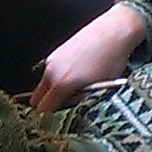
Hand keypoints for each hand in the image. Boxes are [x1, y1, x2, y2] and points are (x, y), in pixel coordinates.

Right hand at [25, 4, 146, 113]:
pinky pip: (50, 72)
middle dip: (47, 105)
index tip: (58, 120)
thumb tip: (70, 109)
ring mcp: (52, 60)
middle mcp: (52, 71)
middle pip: (36, 98)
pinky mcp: (57, 52)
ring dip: (53, 90)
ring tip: (75, 88)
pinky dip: (57, 77)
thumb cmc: (111, 59)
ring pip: (43, 84)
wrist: (115, 31)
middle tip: (65, 106)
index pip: (42, 109)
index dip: (50, 117)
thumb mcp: (100, 89)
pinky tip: (76, 74)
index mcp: (61, 83)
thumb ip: (79, 102)